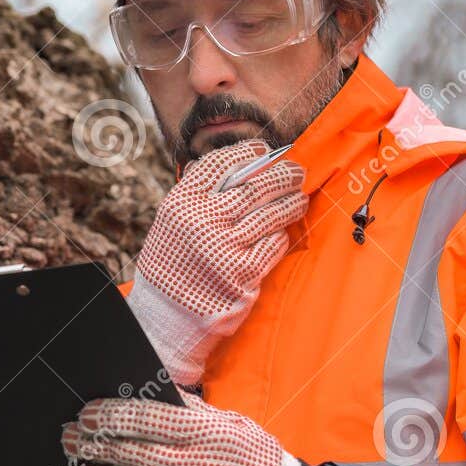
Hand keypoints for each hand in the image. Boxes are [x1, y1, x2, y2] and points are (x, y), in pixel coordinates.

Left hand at [61, 392, 304, 465]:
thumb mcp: (233, 425)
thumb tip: (152, 390)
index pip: (147, 418)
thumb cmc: (254, 461)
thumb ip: (193, 411)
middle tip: (70, 438)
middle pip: (130, 453)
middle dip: (93, 444)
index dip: (110, 414)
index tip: (87, 412)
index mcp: (207, 434)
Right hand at [127, 140, 306, 385]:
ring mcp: (224, 248)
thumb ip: (195, 195)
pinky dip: (281, 236)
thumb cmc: (172, 265)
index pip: (220, 164)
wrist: (167, 315)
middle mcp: (201, 222)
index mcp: (181, 204)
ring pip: (270, 213)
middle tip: (296, 171)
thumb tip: (229, 164)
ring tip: (298, 198)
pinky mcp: (243, 273)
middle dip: (281, 174)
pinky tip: (282, 233)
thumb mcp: (170, 224)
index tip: (263, 149)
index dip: (246, 152)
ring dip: (291, 202)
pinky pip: (274, 245)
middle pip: (254, 185)